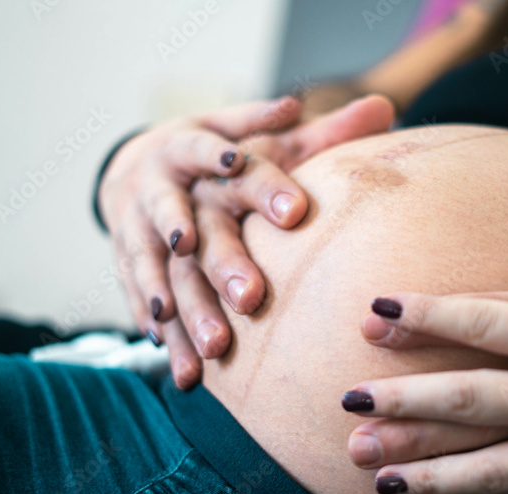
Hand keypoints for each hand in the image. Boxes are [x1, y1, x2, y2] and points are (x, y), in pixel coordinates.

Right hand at [158, 95, 394, 387]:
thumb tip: (382, 108)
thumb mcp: (251, 133)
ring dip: (187, 311)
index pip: (228, 161)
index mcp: (192, 146)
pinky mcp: (125, 264)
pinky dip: (163, 338)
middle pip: (189, 224)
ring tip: (215, 348)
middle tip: (253, 300)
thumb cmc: (211, 153)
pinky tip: (186, 372)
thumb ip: (311, 132)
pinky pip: (140, 304)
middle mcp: (159, 186)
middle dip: (219, 263)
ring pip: (158, 272)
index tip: (294, 210)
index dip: (259, 183)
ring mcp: (135, 227)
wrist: (131, 167)